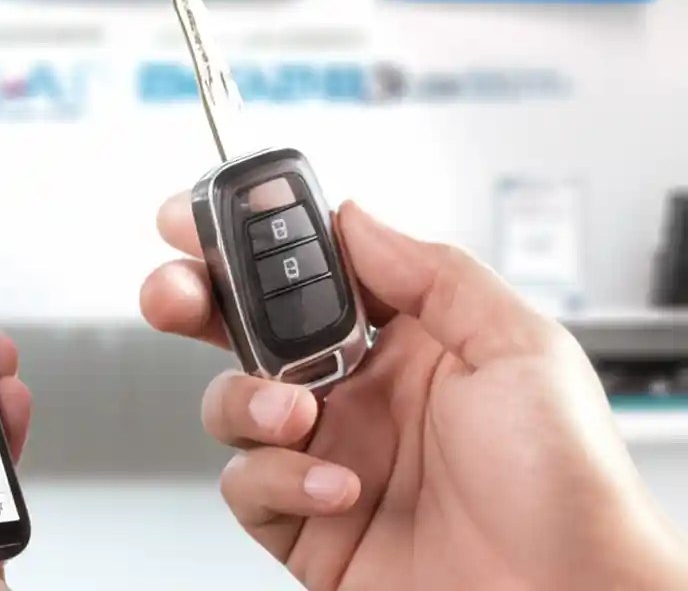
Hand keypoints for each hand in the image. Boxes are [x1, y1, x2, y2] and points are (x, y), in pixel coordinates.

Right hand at [142, 195, 687, 589]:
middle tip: (176, 293)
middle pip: (245, 329)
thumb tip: (353, 218)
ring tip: (297, 416)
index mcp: (404, 340)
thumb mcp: (517, 346)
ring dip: (247, 401)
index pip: (307, 272)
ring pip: (232, 404)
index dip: (247, 240)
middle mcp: (356, 394)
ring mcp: (325, 456)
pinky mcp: (304, 524)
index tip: (201, 217)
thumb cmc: (566, 486)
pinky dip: (277, 480)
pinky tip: (334, 489)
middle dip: (194, 299)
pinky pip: (246, 486)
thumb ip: (430, 272)